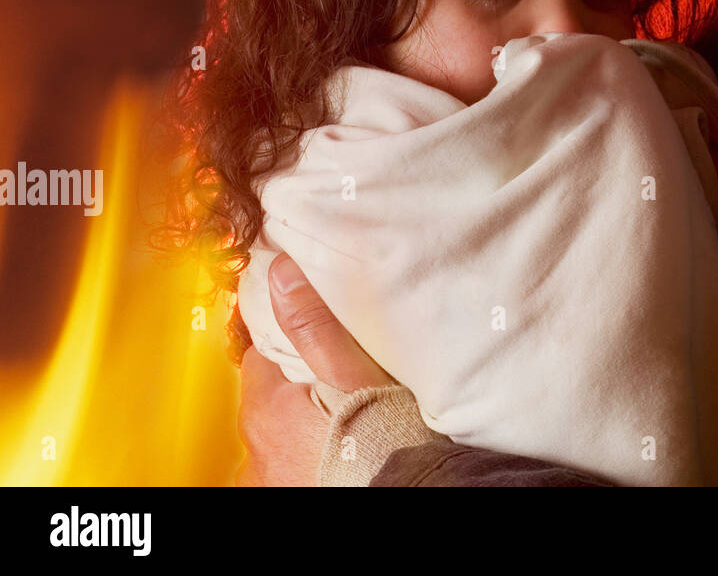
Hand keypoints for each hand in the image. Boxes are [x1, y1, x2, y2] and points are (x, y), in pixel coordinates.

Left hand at [234, 254, 395, 485]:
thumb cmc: (379, 443)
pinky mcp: (285, 500)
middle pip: (269, 401)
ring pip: (277, 441)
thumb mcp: (356, 373)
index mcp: (266, 410)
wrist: (406, 494)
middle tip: (341, 382)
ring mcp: (267, 484)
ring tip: (345, 424)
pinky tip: (340, 456)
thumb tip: (282, 273)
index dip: (290, 344)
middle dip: (297, 390)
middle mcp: (255, 452)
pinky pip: (288, 472)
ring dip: (301, 431)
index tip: (318, 342)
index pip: (261, 357)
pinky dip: (308, 461)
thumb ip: (317, 326)